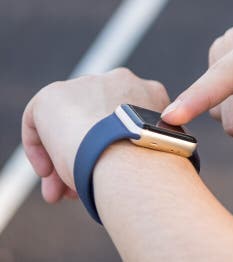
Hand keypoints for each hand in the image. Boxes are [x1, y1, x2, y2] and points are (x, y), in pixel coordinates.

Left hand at [21, 68, 170, 202]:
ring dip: (63, 157)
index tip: (105, 177)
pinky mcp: (54, 93)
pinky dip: (39, 148)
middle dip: (84, 155)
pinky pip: (40, 119)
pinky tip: (46, 173)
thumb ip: (134, 149)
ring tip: (60, 192)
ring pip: (70, 122)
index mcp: (150, 92)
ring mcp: (87, 84)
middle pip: (94, 120)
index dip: (110, 149)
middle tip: (77, 191)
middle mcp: (121, 81)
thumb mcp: (148, 151)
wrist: (125, 154)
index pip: (123, 119)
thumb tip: (118, 170)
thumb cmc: (145, 165)